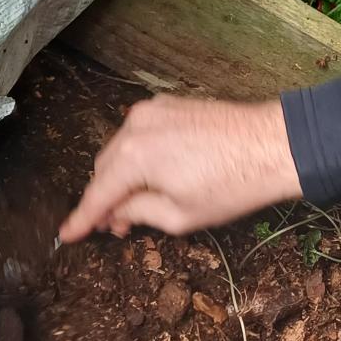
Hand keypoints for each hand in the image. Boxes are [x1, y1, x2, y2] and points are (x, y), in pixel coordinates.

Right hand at [59, 95, 300, 241]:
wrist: (274, 143)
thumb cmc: (233, 184)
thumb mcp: (180, 215)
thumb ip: (137, 213)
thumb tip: (116, 213)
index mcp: (133, 156)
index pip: (97, 194)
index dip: (81, 219)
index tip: (66, 235)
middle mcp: (135, 126)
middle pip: (105, 169)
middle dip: (106, 199)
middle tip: (117, 227)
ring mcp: (152, 110)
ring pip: (121, 150)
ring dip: (122, 177)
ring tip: (137, 205)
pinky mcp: (170, 105)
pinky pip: (140, 134)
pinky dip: (138, 156)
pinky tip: (153, 176)